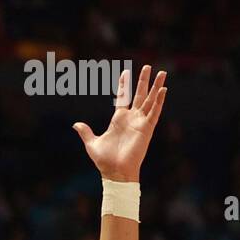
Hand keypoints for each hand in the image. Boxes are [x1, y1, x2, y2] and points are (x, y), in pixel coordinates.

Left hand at [73, 64, 166, 180]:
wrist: (115, 172)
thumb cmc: (105, 161)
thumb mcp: (92, 144)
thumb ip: (86, 132)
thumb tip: (76, 125)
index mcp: (118, 119)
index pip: (123, 97)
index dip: (124, 85)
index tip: (125, 72)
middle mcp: (131, 118)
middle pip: (139, 95)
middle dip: (143, 81)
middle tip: (147, 66)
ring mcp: (140, 123)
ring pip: (150, 100)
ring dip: (156, 87)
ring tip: (162, 73)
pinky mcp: (147, 129)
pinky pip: (155, 112)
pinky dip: (159, 101)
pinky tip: (163, 90)